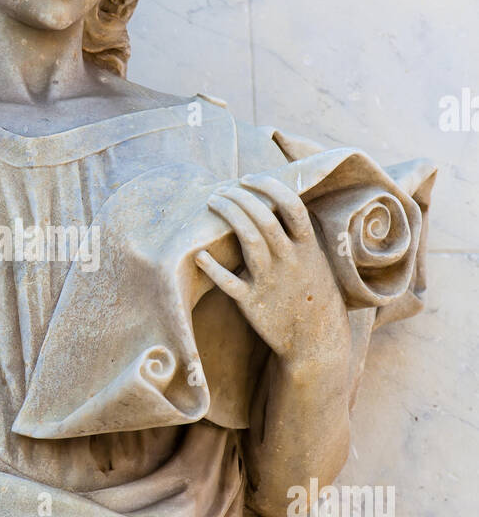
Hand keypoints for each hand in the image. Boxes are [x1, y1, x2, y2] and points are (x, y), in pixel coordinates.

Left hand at [195, 174, 350, 370]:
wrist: (316, 338)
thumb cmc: (312, 290)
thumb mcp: (316, 258)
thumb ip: (297, 233)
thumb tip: (276, 199)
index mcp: (308, 247)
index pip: (291, 205)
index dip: (269, 187)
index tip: (249, 178)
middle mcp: (290, 260)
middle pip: (263, 219)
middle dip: (240, 197)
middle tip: (222, 189)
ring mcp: (271, 281)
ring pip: (248, 241)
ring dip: (228, 216)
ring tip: (213, 202)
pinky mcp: (252, 302)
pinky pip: (229, 283)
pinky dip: (213, 268)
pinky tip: (199, 254)